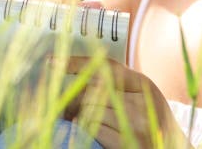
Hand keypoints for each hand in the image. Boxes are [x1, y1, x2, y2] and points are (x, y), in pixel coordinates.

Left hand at [60, 57, 190, 148]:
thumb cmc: (152, 126)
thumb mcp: (142, 100)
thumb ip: (119, 88)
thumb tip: (80, 84)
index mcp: (144, 84)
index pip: (106, 66)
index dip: (76, 62)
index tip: (49, 61)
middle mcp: (142, 100)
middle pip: (93, 90)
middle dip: (74, 99)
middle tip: (64, 108)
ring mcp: (136, 122)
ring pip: (91, 110)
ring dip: (77, 117)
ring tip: (73, 121)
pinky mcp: (128, 142)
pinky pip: (95, 131)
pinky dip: (86, 132)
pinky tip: (86, 134)